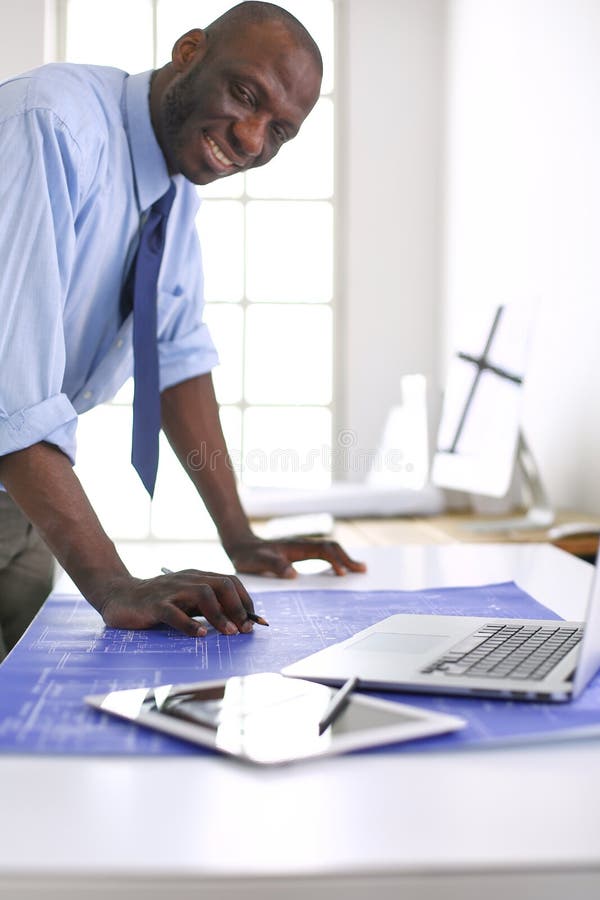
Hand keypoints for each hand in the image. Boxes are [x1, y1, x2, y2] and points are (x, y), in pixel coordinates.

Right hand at [98, 570, 256, 636]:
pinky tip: (199, 635)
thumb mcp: (187, 602)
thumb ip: (209, 608)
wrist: (120, 595)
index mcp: (198, 576)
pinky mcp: (154, 604)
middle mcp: (187, 579)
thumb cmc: (159, 602)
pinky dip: (189, 624)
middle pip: (221, 584)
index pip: (230, 581)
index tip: (256, 622)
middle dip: (238, 607)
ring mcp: (171, 590)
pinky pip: (174, 612)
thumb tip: (240, 624)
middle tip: (244, 629)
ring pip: (203, 594)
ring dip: (220, 615)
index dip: (246, 601)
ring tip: (229, 633)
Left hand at [226, 536, 366, 578]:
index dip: (335, 560)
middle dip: (348, 558)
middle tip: (362, 570)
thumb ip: (275, 566)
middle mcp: (303, 544)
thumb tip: (294, 574)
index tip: (342, 573)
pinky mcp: (300, 553)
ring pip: (330, 550)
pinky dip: (335, 560)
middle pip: (332, 548)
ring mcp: (303, 548)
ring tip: (358, 568)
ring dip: (344, 558)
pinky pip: (323, 555)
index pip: (323, 550)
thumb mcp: (259, 562)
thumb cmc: (249, 555)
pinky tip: (339, 568)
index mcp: (297, 546)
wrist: (241, 546)